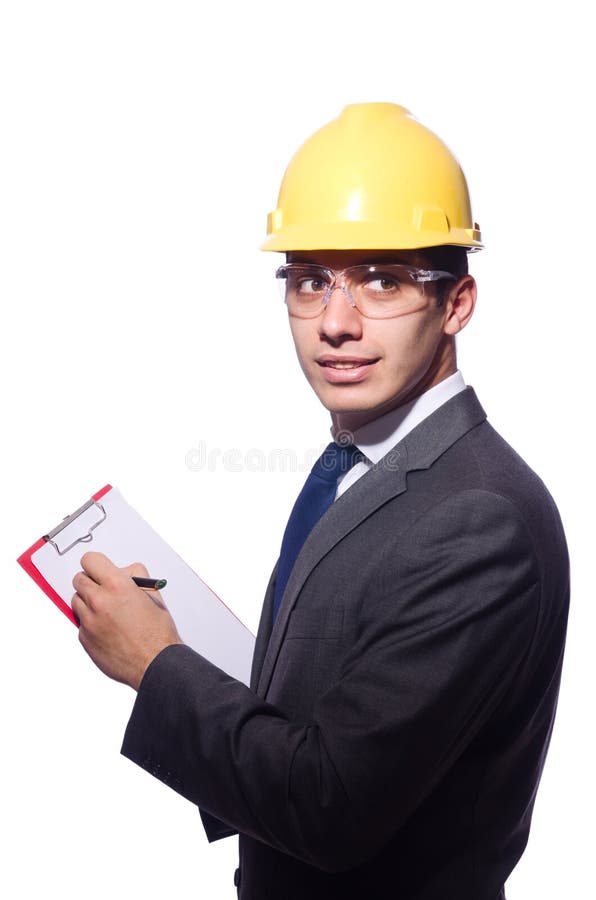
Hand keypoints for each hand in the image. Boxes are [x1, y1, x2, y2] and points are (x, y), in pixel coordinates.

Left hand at [71, 551, 182, 689]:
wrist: (155, 663)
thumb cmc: (157, 633)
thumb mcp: (153, 595)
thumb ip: (135, 577)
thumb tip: (124, 572)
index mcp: (117, 586)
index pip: (90, 560)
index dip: (96, 564)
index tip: (99, 569)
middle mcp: (99, 601)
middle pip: (78, 579)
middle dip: (91, 582)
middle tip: (103, 589)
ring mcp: (89, 621)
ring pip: (76, 600)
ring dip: (88, 602)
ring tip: (108, 611)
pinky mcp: (84, 638)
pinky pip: (80, 622)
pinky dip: (90, 622)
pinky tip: (108, 629)